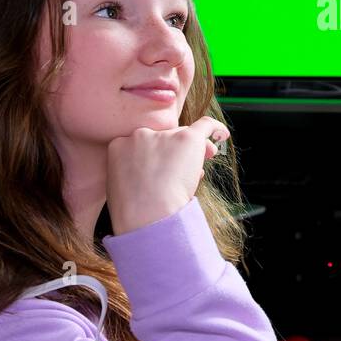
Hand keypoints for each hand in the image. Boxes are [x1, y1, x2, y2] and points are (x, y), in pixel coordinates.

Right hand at [106, 116, 229, 235]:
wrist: (146, 215)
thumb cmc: (134, 210)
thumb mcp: (123, 186)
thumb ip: (137, 170)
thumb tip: (162, 168)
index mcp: (119, 145)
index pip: (144, 143)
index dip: (159, 154)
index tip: (166, 168)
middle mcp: (139, 135)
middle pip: (165, 137)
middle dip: (177, 151)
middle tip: (188, 168)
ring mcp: (163, 135)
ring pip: (183, 137)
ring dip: (194, 151)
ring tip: (200, 168)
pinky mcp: (185, 138)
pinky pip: (204, 125)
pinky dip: (215, 128)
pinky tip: (222, 135)